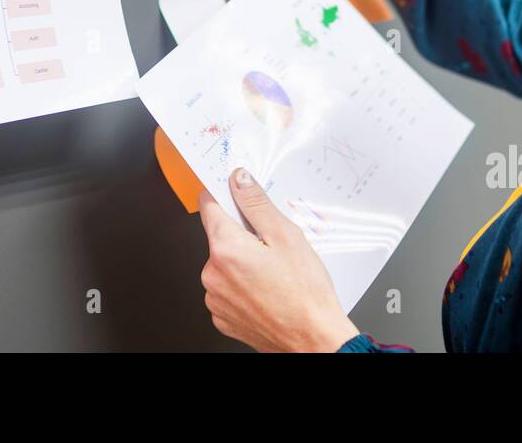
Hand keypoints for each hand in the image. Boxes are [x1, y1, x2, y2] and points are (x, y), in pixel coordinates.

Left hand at [199, 169, 358, 351]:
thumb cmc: (305, 294)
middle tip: (271, 244)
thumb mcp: (286, 236)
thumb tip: (239, 180)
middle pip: (220, 237)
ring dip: (242, 262)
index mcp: (226, 249)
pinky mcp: (222, 316)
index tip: (234, 191)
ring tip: (273, 273)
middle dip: (242, 234)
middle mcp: (213, 274)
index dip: (224, 195)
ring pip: (224, 264)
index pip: (209, 205)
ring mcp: (215, 299)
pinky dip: (243, 285)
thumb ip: (257, 204)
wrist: (312, 340)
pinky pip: (227, 289)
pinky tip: (266, 289)